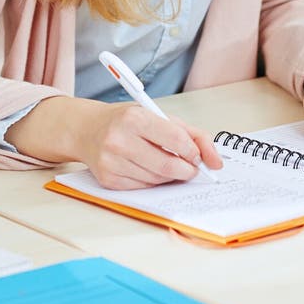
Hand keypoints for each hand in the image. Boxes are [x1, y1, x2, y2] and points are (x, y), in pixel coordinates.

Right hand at [78, 103, 222, 189]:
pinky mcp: (108, 180)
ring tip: (165, 163)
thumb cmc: (125, 121)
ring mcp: (112, 162)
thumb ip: (192, 134)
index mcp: (135, 118)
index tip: (197, 156)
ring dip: (169, 176)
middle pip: (168, 166)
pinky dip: (153, 181)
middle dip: (186, 170)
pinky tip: (148, 168)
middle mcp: (120, 139)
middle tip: (189, 167)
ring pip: (157, 180)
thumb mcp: (157, 116)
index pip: (176, 140)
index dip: (193, 152)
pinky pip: (143, 188)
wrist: (87, 129)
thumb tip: (216, 162)